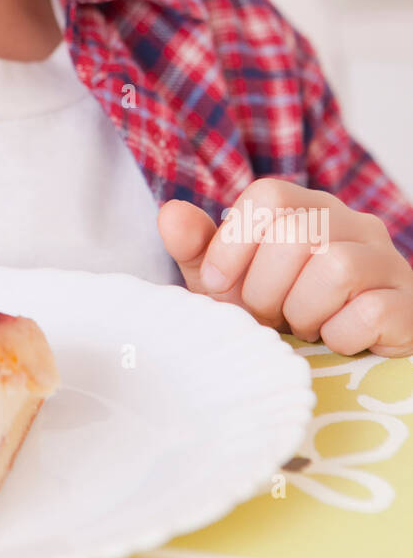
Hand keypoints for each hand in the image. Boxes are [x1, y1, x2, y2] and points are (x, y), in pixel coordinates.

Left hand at [157, 179, 412, 355]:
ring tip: (304, 326)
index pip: (269, 197)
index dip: (233, 244)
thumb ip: (199, 249)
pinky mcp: (407, 304)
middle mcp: (352, 222)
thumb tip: (169, 214)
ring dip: (303, 312)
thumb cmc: (282, 313)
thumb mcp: (230, 284)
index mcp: (308, 206)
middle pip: (296, 233)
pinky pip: (369, 312)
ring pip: (334, 268)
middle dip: (264, 289)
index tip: (216, 285)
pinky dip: (340, 337)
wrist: (345, 360)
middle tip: (268, 316)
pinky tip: (336, 342)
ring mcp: (386, 260)